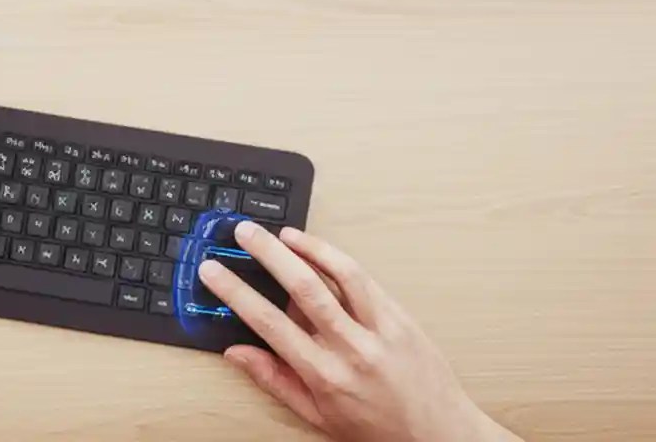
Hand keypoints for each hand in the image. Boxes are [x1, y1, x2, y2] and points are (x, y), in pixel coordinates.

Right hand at [199, 223, 519, 441]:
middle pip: (303, 289)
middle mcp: (352, 348)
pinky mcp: (401, 316)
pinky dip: (338, 258)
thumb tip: (237, 354)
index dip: (236, 294)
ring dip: (307, 247)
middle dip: (268, 255)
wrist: (441, 435)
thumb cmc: (379, 431)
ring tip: (280, 232)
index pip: (270, 325)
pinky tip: (317, 248)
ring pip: (340, 275)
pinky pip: (366, 279)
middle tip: (244, 232)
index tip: (214, 272)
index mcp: (325, 376)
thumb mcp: (318, 417)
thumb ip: (275, 381)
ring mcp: (380, 329)